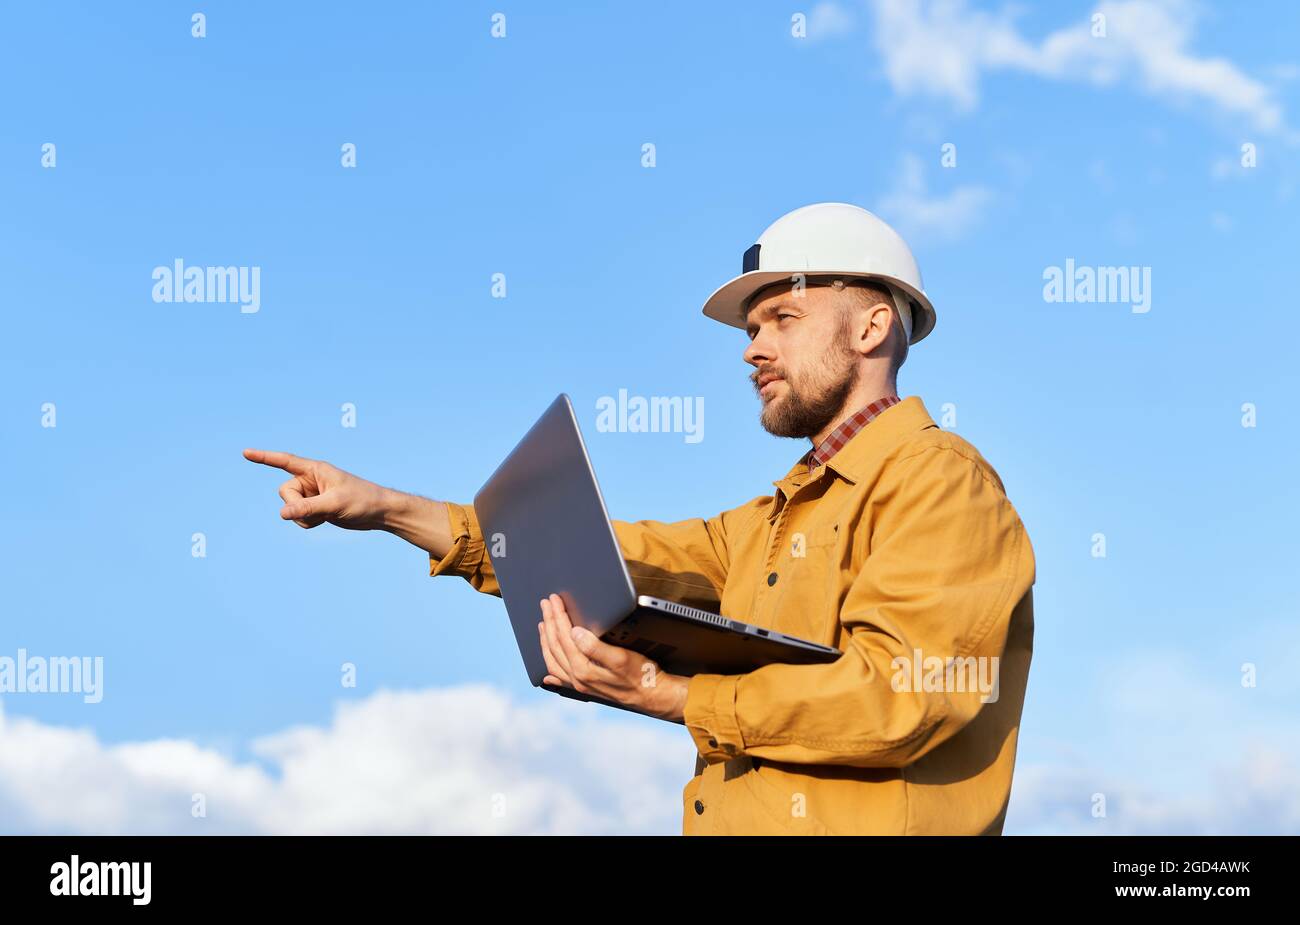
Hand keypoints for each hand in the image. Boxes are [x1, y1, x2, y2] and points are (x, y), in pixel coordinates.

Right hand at [243, 448, 395, 530]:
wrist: (379, 512)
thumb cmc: (362, 500)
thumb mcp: (334, 504)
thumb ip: (307, 508)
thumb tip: (282, 513)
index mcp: (315, 469)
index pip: (285, 461)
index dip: (264, 457)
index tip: (245, 452)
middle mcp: (311, 480)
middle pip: (284, 492)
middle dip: (296, 505)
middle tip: (320, 509)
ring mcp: (312, 494)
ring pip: (290, 508)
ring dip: (304, 517)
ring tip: (327, 515)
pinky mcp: (315, 508)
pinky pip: (299, 518)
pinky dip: (308, 522)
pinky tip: (326, 520)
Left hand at [538, 593, 689, 722]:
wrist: (653, 696)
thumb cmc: (641, 675)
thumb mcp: (621, 657)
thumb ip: (595, 647)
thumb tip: (574, 632)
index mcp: (584, 670)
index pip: (564, 637)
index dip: (558, 616)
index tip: (554, 600)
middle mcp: (578, 679)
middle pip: (555, 646)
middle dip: (549, 622)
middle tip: (545, 604)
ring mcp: (581, 684)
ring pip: (553, 661)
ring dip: (546, 641)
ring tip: (543, 625)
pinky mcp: (587, 687)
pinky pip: (561, 678)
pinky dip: (551, 670)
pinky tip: (546, 671)